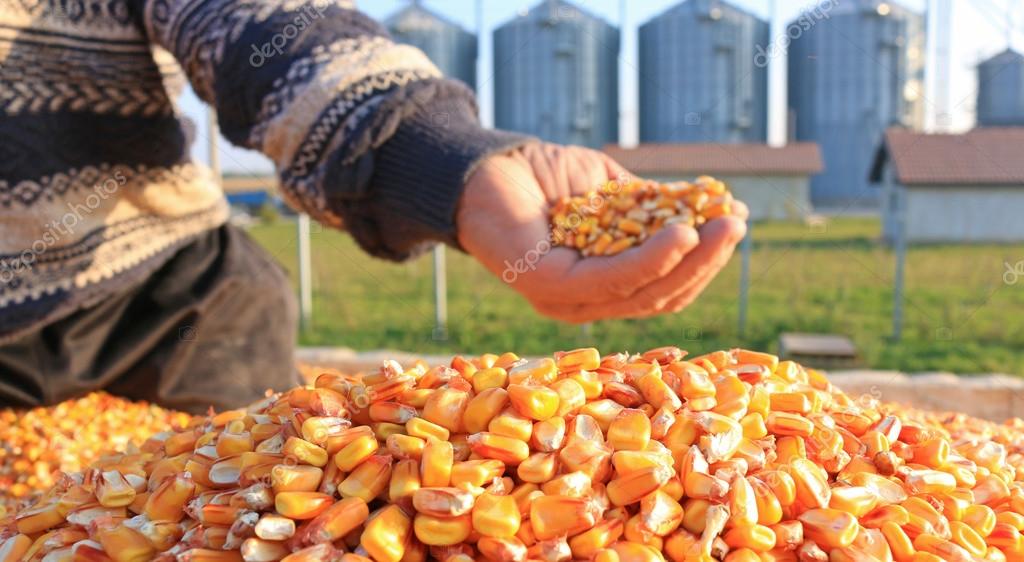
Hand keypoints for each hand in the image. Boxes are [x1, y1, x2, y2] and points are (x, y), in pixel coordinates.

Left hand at [457, 142, 748, 323]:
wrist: (483, 166)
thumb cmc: (547, 179)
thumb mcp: (614, 192)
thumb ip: (656, 208)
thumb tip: (721, 209)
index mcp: (601, 288)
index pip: (664, 289)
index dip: (705, 262)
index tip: (735, 224)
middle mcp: (584, 304)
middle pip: (661, 297)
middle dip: (707, 263)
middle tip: (737, 225)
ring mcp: (564, 302)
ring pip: (644, 293)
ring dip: (690, 261)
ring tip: (722, 226)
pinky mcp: (546, 288)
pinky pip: (612, 279)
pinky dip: (653, 258)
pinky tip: (682, 232)